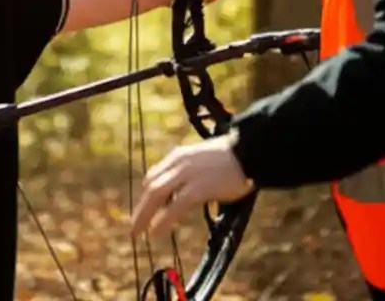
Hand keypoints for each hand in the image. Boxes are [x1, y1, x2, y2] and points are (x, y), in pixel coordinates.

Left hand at [130, 133, 253, 238]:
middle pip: (151, 185)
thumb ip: (193, 170)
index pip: (155, 175)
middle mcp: (179, 163)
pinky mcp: (198, 188)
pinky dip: (163, 220)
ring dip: (144, 215)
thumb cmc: (235, 158)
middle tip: (134, 225)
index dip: (148, 193)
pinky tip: (156, 232)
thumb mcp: (205, 159)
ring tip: (138, 232)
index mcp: (180, 155)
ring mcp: (187, 175)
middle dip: (141, 207)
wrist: (250, 152)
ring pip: (157, 195)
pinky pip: (174, 207)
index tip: (145, 208)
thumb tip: (188, 188)